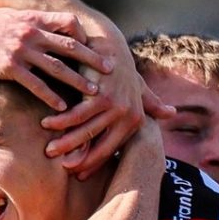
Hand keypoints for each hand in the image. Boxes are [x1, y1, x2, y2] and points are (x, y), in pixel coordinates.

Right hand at [0, 9, 111, 108]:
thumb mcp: (5, 19)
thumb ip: (27, 22)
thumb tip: (42, 26)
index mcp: (31, 18)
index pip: (68, 22)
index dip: (83, 35)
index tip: (95, 47)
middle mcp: (30, 32)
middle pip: (70, 45)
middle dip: (92, 58)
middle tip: (111, 69)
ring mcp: (20, 49)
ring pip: (58, 66)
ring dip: (78, 80)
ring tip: (94, 92)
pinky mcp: (8, 67)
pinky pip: (35, 84)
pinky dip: (51, 96)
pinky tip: (62, 107)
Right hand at [40, 21, 150, 175]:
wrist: (109, 45)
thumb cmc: (121, 69)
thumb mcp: (138, 88)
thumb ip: (151, 103)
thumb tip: (172, 113)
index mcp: (135, 121)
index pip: (110, 150)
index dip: (94, 163)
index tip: (78, 173)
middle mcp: (128, 116)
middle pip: (98, 147)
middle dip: (78, 160)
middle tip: (61, 166)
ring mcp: (114, 107)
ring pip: (84, 133)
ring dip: (64, 142)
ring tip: (49, 150)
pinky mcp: (100, 96)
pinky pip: (76, 116)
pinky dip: (60, 122)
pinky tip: (46, 125)